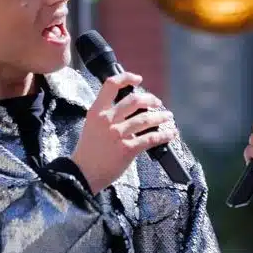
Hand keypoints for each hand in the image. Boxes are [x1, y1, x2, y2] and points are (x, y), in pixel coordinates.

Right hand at [71, 72, 176, 193]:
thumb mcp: (91, 126)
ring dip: (161, 117)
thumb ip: (106, 115)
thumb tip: (128, 109)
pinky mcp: (127, 149)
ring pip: (146, 119)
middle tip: (157, 103)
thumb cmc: (88, 152)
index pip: (111, 85)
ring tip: (168, 117)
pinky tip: (170, 134)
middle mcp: (107, 120)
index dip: (126, 78)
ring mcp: (117, 134)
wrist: (82, 174)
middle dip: (150, 100)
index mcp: (96, 112)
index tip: (138, 79)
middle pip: (134, 100)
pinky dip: (164, 135)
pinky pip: (150, 139)